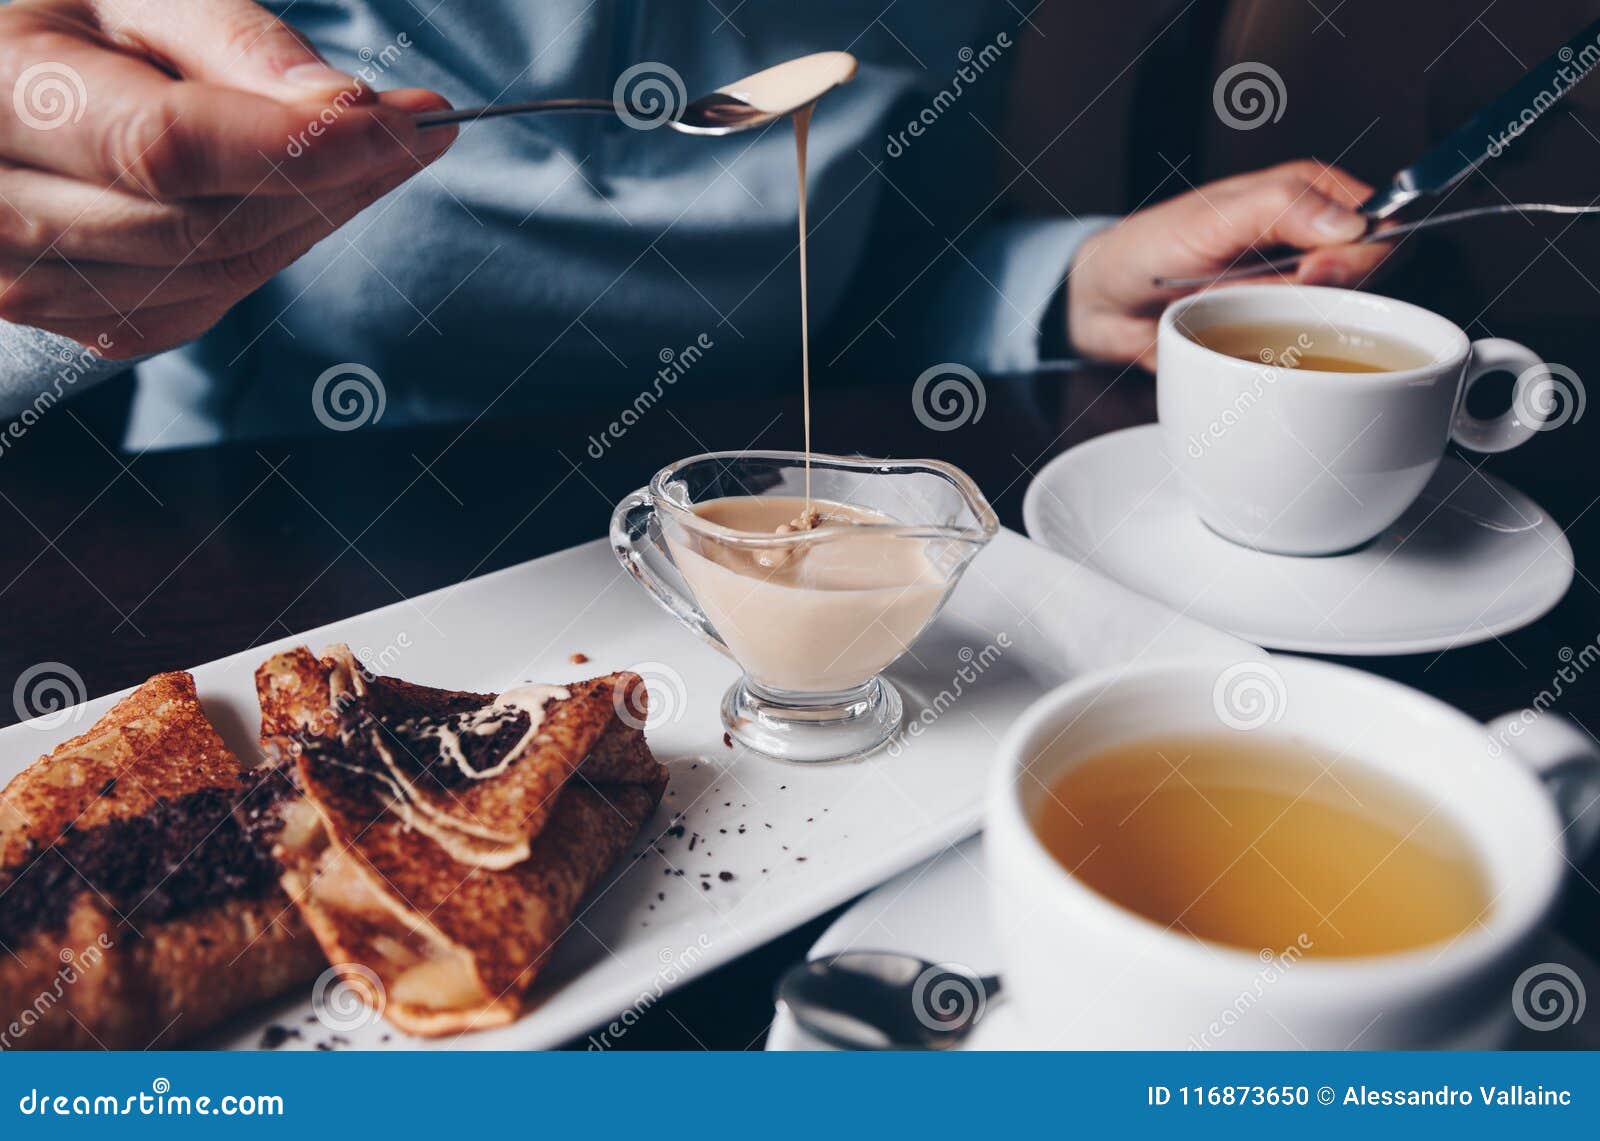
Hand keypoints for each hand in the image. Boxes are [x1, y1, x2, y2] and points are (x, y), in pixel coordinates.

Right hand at [0, 0, 457, 357]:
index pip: (168, 147)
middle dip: (337, 178)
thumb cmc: (75, 34)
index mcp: (5, 94)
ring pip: (226, 272)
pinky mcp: (87, 325)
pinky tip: (297, 197)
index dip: (301, 146)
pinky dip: (275, 249)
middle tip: (417, 129)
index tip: (406, 123)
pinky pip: (214, 301)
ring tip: (371, 152)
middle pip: (212, 223)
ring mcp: (33, 285)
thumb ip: (237, 45)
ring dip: (319, 216)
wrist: (4, 98)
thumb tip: (344, 108)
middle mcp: (4, 208)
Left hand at [1066, 160, 1393, 369]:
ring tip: (1251, 308)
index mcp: (1306, 195)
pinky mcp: (1281, 329)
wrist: (1108, 302)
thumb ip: (1280, 207)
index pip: (1380, 216)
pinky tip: (1254, 342)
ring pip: (1347, 313)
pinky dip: (1291, 352)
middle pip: (1375, 270)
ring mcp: (1298, 288)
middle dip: (1332, 287)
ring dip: (1305, 320)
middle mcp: (1312, 240)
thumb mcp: (1212, 218)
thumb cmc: (1150, 246)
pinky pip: (1312, 349)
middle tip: (1280, 289)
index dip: (1361, 247)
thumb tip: (1349, 223)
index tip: (1314, 268)